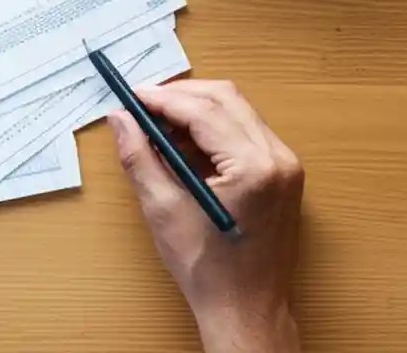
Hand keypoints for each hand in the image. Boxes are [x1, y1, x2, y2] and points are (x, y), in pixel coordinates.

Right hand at [108, 80, 303, 352]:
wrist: (246, 309)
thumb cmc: (208, 270)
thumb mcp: (163, 210)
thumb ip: (140, 158)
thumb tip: (121, 120)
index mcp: (254, 168)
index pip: (204, 111)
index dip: (164, 98)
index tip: (134, 96)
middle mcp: (278, 159)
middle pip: (227, 99)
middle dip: (181, 96)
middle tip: (143, 104)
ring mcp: (286, 165)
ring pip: (238, 111)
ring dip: (197, 109)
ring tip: (159, 124)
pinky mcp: (283, 174)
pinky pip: (246, 132)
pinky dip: (214, 128)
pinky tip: (185, 143)